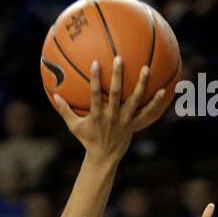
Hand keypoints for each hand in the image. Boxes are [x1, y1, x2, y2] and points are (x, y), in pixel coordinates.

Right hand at [51, 58, 168, 166]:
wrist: (104, 158)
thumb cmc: (88, 139)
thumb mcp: (74, 127)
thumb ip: (65, 110)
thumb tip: (54, 95)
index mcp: (97, 115)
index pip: (95, 95)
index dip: (95, 80)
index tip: (95, 62)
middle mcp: (112, 116)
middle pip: (115, 94)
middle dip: (117, 76)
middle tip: (119, 58)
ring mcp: (124, 120)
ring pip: (134, 100)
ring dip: (140, 85)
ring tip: (146, 68)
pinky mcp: (134, 124)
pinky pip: (146, 112)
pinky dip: (155, 102)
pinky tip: (163, 90)